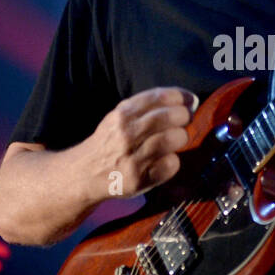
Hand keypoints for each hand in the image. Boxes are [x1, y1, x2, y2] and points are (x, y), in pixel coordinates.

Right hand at [83, 86, 197, 197]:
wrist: (85, 173)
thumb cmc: (110, 142)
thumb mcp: (118, 117)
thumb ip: (146, 108)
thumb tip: (186, 100)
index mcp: (122, 114)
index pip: (158, 97)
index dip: (180, 96)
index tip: (190, 100)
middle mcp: (127, 134)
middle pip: (169, 117)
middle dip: (184, 115)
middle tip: (186, 119)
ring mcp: (133, 157)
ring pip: (173, 139)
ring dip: (181, 137)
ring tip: (177, 138)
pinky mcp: (139, 179)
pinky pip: (170, 164)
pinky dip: (173, 160)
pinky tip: (166, 159)